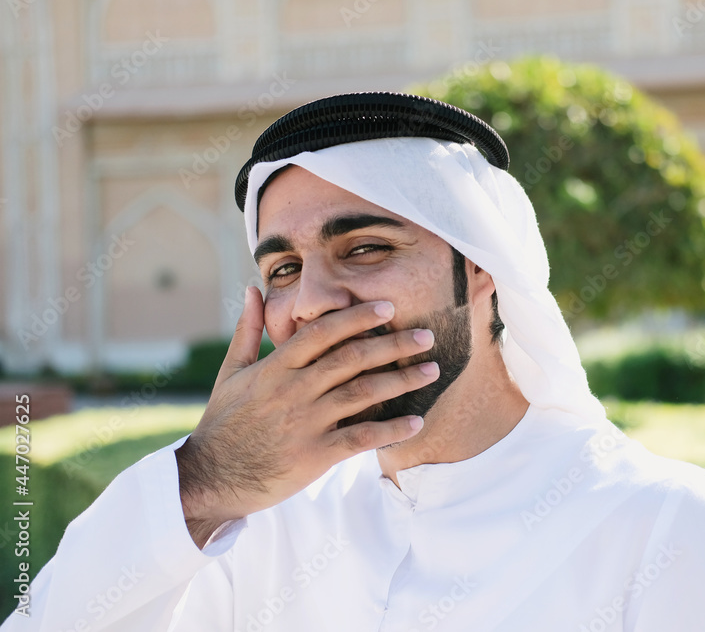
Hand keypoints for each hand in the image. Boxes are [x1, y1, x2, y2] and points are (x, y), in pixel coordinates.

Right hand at [175, 286, 437, 547]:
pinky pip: (361, 437)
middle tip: (426, 336)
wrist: (209, 478)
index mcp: (275, 367)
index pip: (322, 332)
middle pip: (352, 358)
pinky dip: (391, 430)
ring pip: (362, 394)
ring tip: (431, 370)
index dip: (358, 317)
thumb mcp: (231, 372)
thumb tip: (252, 289)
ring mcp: (306, 423)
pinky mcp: (315, 455)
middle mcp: (293, 390)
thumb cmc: (223, 422)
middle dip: (393, 344)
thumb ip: (248, 330)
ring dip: (401, 381)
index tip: (389, 307)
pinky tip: (416, 422)